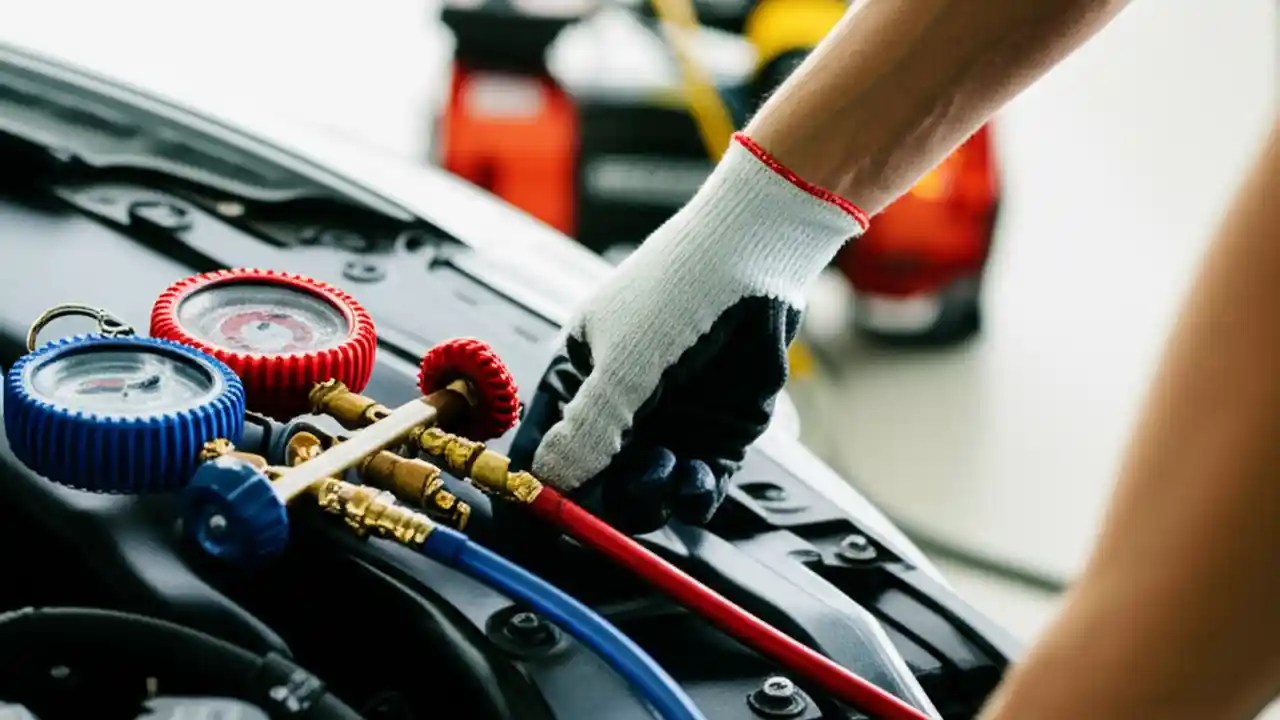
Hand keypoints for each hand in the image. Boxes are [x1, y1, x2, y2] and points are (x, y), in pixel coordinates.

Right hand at [510, 133, 866, 532]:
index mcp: (579, 379)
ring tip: (668, 469)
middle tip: (620, 502)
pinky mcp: (716, 437)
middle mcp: (620, 408)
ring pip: (647, 494)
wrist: (755, 261)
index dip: (544, 487)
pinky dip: (693, 495)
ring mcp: (669, 424)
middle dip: (607, 499)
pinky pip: (696, 489)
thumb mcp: (623, 365)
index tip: (549, 519)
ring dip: (652, 497)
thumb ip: (588, 430)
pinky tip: (695, 479)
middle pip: (597, 484)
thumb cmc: (678, 292)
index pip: (546, 448)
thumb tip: (548, 484)